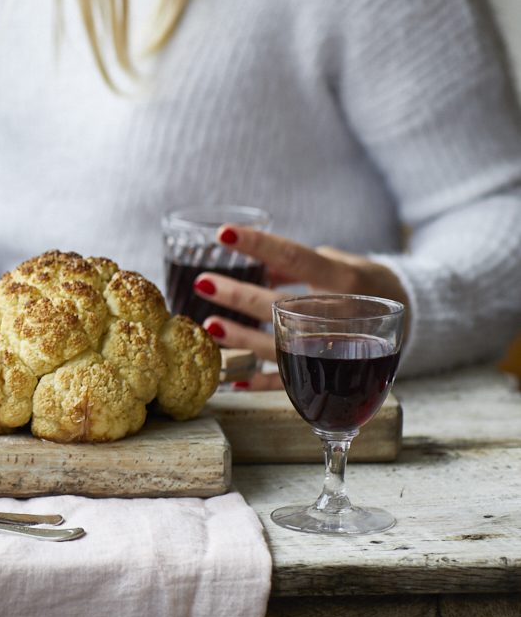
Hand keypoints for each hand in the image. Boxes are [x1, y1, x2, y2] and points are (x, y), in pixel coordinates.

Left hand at [194, 224, 408, 390]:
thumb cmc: (366, 283)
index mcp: (345, 280)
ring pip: (281, 347)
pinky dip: (260, 381)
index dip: (260, 245)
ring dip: (241, 339)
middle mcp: (340, 315)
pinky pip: (291, 382)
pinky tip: (230, 377)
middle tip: (202, 282)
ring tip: (209, 326)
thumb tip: (254, 261)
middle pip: (281, 305)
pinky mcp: (332, 374)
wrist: (414, 317)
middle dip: (239, 296)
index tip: (224, 233)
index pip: (296, 257)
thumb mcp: (341, 263)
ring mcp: (335, 348)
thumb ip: (298, 263)